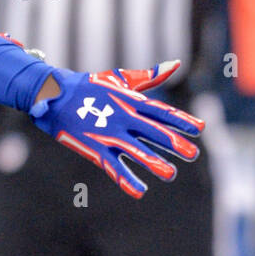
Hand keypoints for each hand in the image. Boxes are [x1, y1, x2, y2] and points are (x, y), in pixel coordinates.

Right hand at [30, 62, 202, 197]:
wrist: (54, 94)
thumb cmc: (91, 86)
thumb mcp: (121, 78)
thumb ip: (150, 76)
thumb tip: (175, 64)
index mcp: (132, 101)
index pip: (162, 112)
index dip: (181, 120)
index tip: (200, 128)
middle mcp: (124, 118)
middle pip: (154, 132)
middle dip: (174, 143)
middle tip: (193, 154)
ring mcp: (109, 134)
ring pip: (136, 151)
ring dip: (154, 163)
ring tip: (170, 174)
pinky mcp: (95, 148)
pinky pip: (113, 167)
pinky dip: (126, 179)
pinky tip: (139, 191)